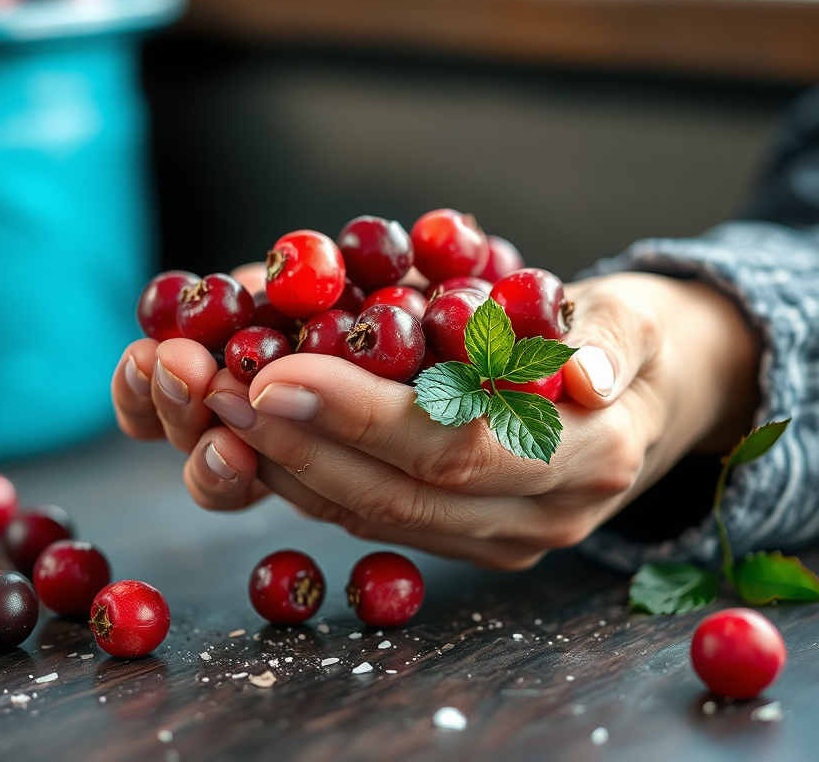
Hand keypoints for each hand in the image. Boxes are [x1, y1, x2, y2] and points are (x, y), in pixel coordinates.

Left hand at [113, 272, 758, 568]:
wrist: (649, 395)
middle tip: (212, 387)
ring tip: (206, 400)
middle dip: (294, 442)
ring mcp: (491, 536)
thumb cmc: (638, 342)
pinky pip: (363, 508)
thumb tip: (585, 371)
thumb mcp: (637, 319)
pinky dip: (299, 470)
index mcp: (585, 460)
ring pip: (364, 510)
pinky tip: (242, 428)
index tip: (278, 371)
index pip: (457, 446)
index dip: (363, 414)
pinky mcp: (454, 533)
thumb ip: (611, 338)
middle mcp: (534, 515)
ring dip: (276, 460)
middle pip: (394, 493)